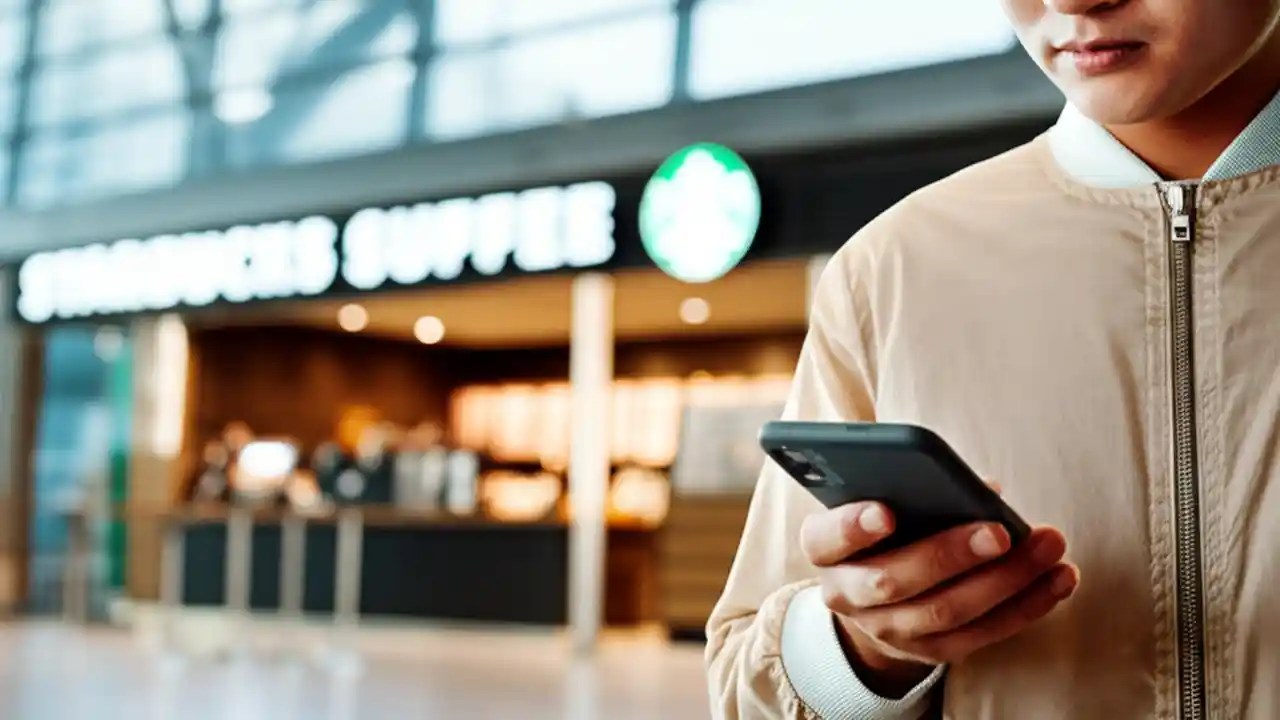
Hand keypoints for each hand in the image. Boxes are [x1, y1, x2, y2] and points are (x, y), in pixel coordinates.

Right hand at [799, 502, 1076, 697]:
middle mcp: (847, 594)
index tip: (885, 511)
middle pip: (893, 580)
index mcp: (826, 549)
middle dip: (948, 555)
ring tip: (1047, 548)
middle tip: (998, 532)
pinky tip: (1058, 579)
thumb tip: (982, 489)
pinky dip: (1026, 607)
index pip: (827, 538)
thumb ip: (914, 486)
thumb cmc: (887, 531)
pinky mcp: (929, 652)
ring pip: (944, 611)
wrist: (876, 599)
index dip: (852, 527)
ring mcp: (887, 629)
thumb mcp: (881, 501)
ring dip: (1004, 581)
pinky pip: (981, 635)